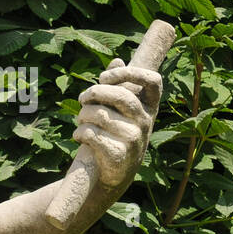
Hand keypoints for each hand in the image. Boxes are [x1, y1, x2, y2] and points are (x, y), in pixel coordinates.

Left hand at [72, 58, 162, 187]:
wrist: (116, 172)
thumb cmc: (117, 133)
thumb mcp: (123, 110)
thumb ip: (120, 85)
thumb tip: (117, 60)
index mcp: (149, 106)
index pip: (153, 81)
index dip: (130, 72)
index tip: (104, 76)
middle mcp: (145, 121)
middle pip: (121, 96)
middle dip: (95, 92)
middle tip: (83, 98)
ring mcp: (134, 138)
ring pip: (100, 115)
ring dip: (83, 115)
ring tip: (81, 120)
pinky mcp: (119, 154)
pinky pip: (92, 134)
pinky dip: (79, 133)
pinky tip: (79, 136)